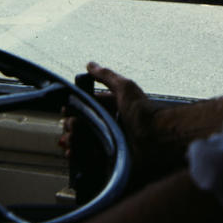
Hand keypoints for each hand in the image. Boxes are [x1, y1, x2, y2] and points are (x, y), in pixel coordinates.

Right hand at [60, 62, 182, 187]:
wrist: (157, 139)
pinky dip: (77, 155)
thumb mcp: (125, 88)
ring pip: (84, 140)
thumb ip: (107, 76)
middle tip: (68, 126)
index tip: (65, 110)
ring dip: (71, 139)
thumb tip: (90, 64)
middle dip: (71, 124)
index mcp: (115, 107)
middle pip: (84, 124)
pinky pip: (89, 157)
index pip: (90, 106)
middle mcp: (112, 124)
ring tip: (67, 140)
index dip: (76, 108)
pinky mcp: (110, 157)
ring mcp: (110, 141)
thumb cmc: (143, 112)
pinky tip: (70, 153)